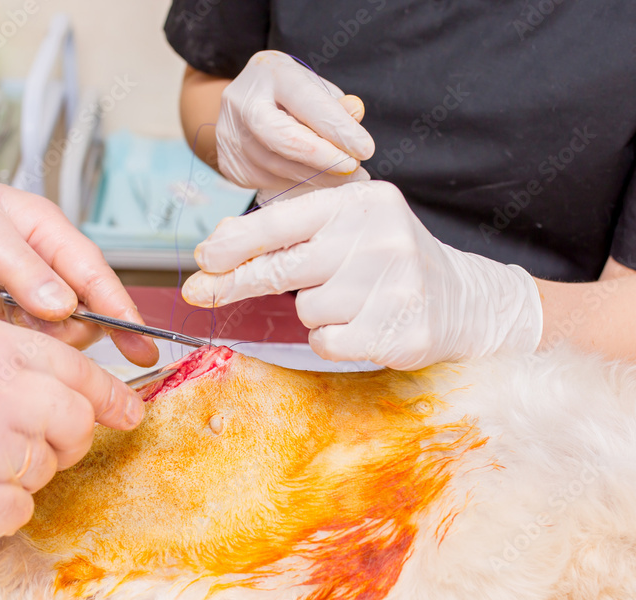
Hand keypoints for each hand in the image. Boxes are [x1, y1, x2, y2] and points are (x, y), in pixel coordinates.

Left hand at [0, 159, 157, 366]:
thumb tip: (65, 305)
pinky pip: (30, 336)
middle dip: (75, 330)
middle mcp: (45, 260)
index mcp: (48, 230)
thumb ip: (20, 267)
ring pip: (60, 328)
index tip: (141, 346)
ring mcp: (26, 287)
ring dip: (45, 339)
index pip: (95, 275)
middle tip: (35, 332)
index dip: (121, 311)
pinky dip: (24, 344)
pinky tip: (1, 336)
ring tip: (5, 324)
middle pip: (86, 308)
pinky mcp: (5, 309)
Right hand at [0, 312, 144, 546]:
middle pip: (74, 422)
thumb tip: (52, 384)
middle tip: (45, 442)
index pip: (75, 368)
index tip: (127, 411)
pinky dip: (0, 506)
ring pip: (45, 469)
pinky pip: (17, 511)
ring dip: (23, 469)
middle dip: (70, 435)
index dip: (108, 393)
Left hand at [182, 181, 542, 369]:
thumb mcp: (342, 229)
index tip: (202, 259)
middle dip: (236, 282)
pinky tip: (359, 324)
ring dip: (314, 313)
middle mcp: (380, 237)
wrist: (462, 300)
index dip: (236, 243)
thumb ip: (284, 230)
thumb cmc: (386, 259)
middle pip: (283, 267)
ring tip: (349, 301)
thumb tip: (217, 241)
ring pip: (307, 310)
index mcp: (361, 202)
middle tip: (199, 292)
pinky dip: (331, 339)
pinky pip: (329, 342)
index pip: (283, 222)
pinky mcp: (401, 330)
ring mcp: (395, 285)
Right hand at [217, 50, 375, 195]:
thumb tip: (355, 116)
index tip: (365, 150)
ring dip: (314, 176)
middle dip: (321, 157)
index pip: (306, 102)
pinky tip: (313, 179)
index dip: (337, 128)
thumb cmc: (289, 94)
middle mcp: (242, 100)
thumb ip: (334, 106)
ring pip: (275, 165)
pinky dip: (294, 182)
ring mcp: (228, 133)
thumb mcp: (314, 88)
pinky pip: (265, 180)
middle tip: (352, 170)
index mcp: (270, 71)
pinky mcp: (226, 160)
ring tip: (343, 179)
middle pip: (280, 137)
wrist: (243, 104)